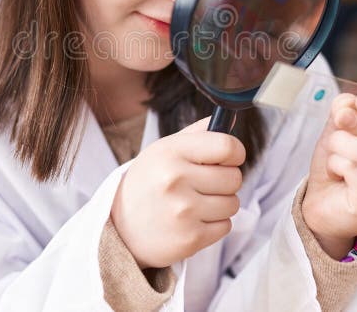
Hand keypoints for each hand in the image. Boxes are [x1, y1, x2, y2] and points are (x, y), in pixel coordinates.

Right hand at [110, 117, 245, 268]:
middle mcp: (175, 180)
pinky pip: (226, 226)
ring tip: (197, 203)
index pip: (226, 146)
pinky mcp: (190, 238)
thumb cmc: (149, 183)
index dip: (235, 152)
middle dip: (226, 181)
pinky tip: (193, 220)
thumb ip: (196, 134)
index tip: (229, 158)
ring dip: (221, 204)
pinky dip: (215, 224)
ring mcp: (183, 211)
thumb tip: (227, 119)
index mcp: (171, 152)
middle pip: (234, 177)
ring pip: (233, 203)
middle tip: (206, 184)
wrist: (121, 228)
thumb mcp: (163, 150)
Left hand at [303, 92, 356, 258]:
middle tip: (339, 120)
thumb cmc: (340, 163)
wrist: (323, 202)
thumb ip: (346, 111)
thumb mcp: (341, 129)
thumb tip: (348, 102)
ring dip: (343, 144)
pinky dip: (335, 163)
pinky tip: (335, 172)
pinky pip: (355, 170)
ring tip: (334, 151)